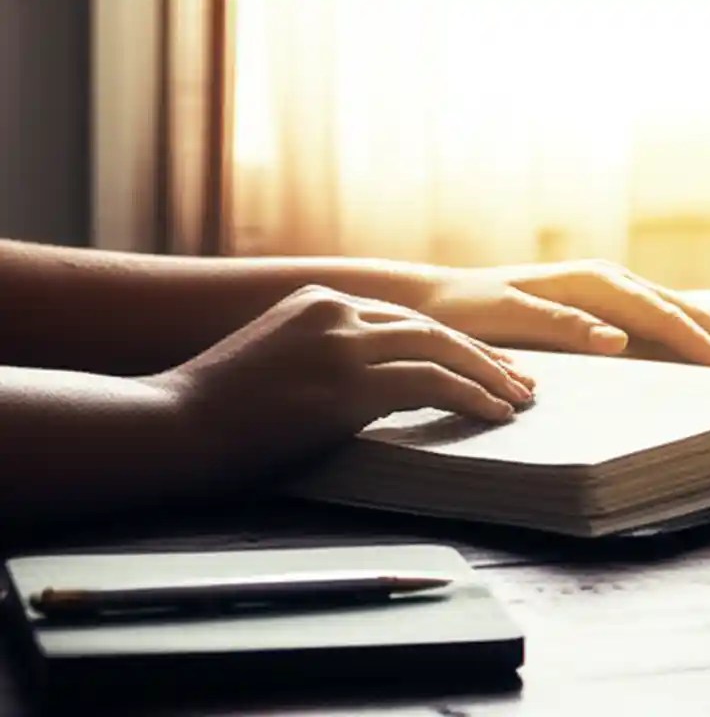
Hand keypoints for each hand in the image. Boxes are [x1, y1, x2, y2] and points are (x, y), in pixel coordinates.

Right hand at [151, 285, 535, 472]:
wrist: (173, 425)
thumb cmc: (218, 409)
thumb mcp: (278, 362)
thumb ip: (327, 358)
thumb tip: (376, 389)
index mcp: (319, 298)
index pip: (406, 318)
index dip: (453, 343)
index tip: (488, 364)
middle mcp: (336, 309)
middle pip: (432, 328)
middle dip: (483, 356)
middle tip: (521, 381)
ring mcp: (343, 342)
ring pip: (441, 350)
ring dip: (488, 377)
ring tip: (520, 401)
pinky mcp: (349, 381)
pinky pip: (431, 384)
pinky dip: (471, 397)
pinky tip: (496, 414)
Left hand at [421, 260, 709, 374]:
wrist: (442, 298)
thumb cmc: (468, 315)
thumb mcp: (503, 320)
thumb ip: (559, 326)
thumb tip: (616, 339)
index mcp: (597, 286)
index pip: (666, 320)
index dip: (709, 347)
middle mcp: (619, 283)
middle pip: (701, 312)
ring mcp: (624, 292)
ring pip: (704, 313)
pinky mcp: (622, 307)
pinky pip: (686, 319)